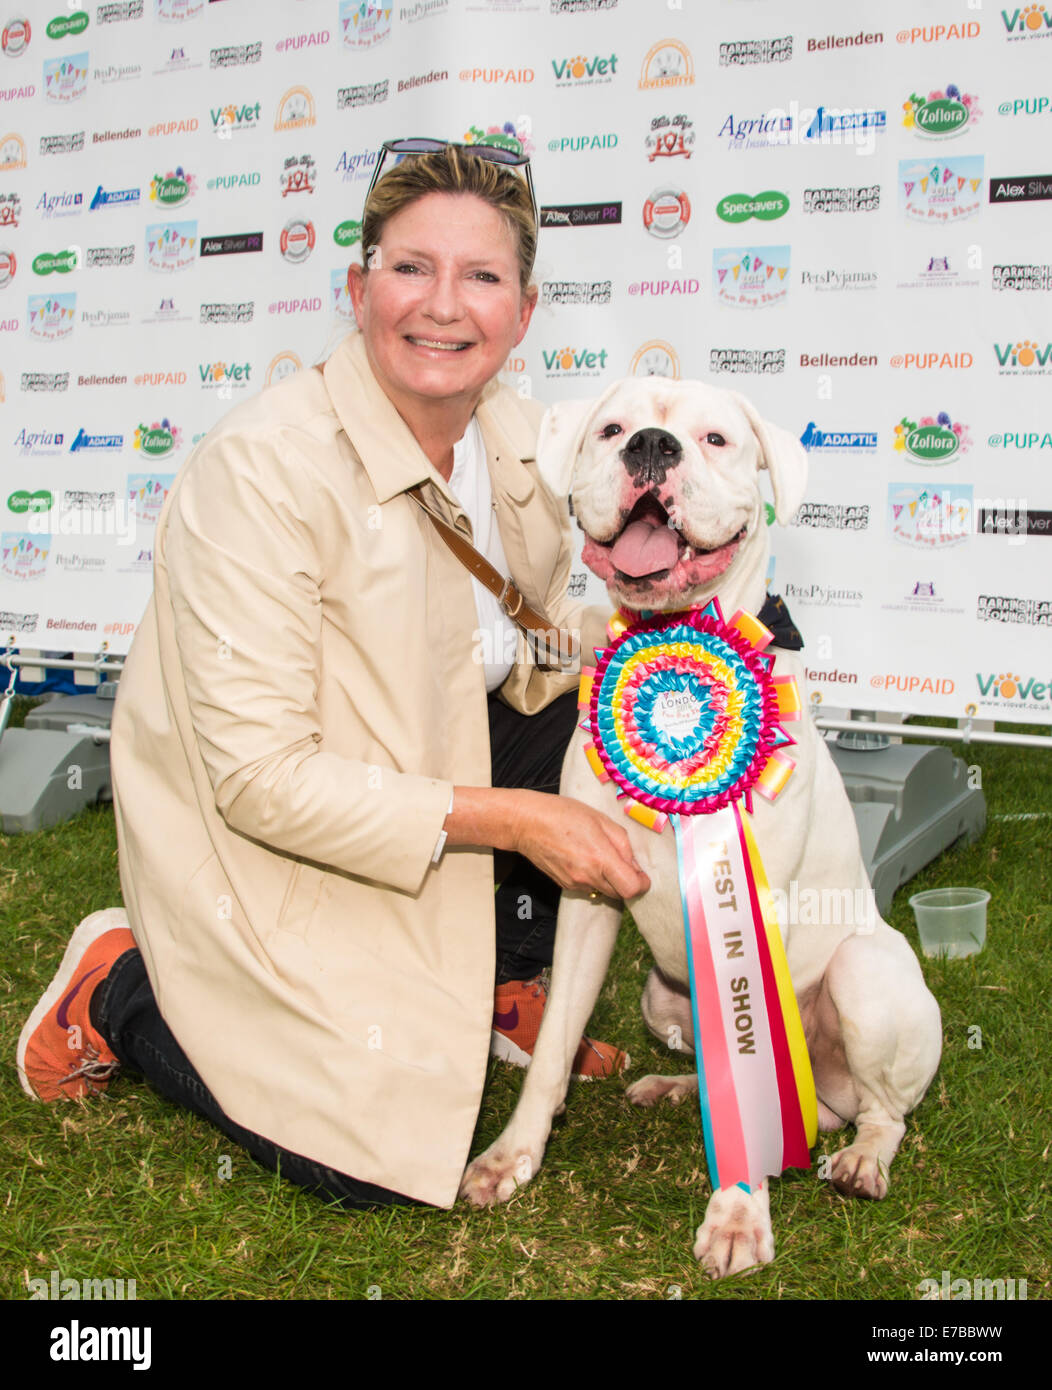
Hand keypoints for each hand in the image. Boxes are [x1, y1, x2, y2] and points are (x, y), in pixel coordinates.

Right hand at [508, 791, 650, 901]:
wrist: (526, 823)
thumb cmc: (563, 814)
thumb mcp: (601, 820)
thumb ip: (623, 844)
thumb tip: (635, 865)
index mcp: (600, 858)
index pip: (631, 889)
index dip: (642, 884)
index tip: (642, 875)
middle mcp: (588, 877)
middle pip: (620, 894)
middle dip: (626, 881)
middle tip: (622, 861)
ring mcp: (574, 884)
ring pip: (604, 891)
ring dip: (609, 880)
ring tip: (599, 855)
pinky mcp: (565, 885)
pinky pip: (588, 888)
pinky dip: (593, 878)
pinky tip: (584, 858)